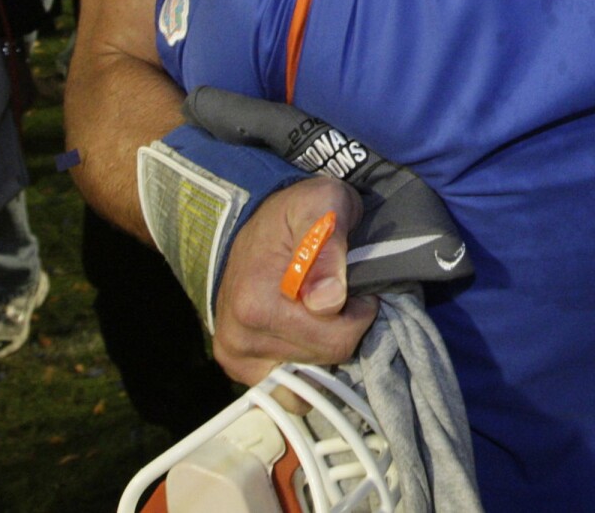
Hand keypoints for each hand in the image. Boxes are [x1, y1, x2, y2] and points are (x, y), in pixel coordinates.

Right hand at [211, 175, 376, 386]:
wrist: (260, 220)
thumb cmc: (297, 211)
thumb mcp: (324, 204)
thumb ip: (329, 247)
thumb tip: (327, 302)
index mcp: (256, 301)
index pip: (336, 341)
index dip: (358, 312)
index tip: (352, 285)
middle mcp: (239, 337)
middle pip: (322, 362)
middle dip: (340, 330)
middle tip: (337, 294)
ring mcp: (236, 356)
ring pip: (306, 381)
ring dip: (322, 351)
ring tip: (318, 312)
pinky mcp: (237, 367)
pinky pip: (286, 390)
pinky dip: (304, 365)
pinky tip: (305, 331)